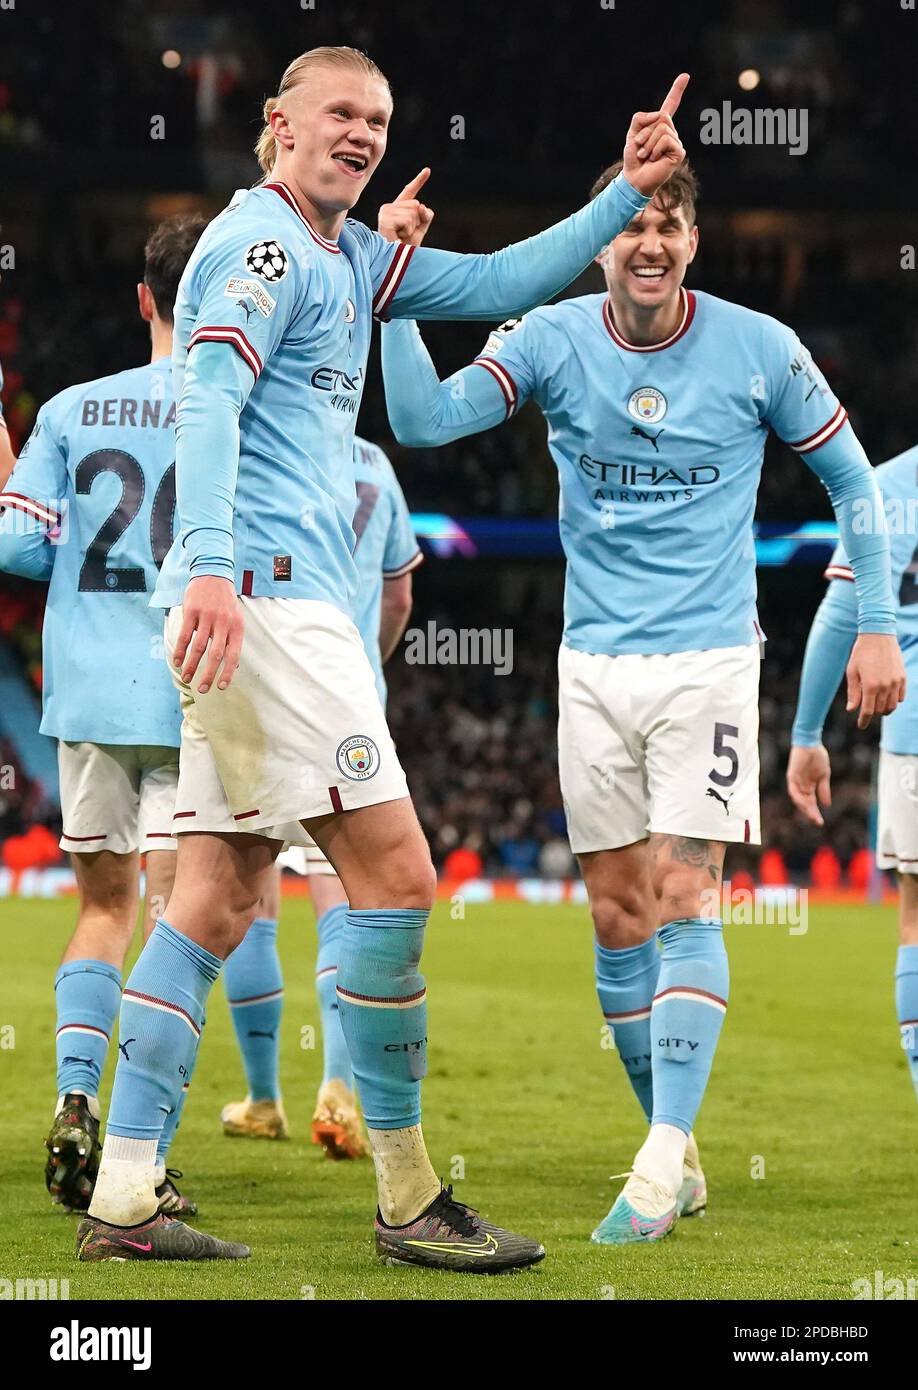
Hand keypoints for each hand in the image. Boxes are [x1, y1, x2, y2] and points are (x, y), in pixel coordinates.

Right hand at [172, 575, 243, 693]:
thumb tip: (233, 666)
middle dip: (208, 675)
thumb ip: (233, 640)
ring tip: (187, 678)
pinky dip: (180, 651)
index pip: (233, 655)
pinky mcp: (192, 611)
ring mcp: (207, 617)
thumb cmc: (225, 601)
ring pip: (198, 647)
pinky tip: (177, 661)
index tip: (220, 687)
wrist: (213, 574)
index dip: (227, 673)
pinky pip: (185, 635)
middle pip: (216, 655)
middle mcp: (223, 623)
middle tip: (202, 689)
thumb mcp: (235, 619)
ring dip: (192, 665)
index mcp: (237, 627)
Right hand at [378, 167, 434, 245]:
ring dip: (411, 228)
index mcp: (398, 209)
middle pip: (416, 204)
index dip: (419, 181)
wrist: (396, 263)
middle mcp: (389, 208)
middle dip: (417, 221)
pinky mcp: (385, 220)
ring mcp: (385, 213)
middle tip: (406, 234)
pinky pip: (407, 220)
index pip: (409, 192)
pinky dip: (407, 230)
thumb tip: (421, 206)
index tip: (428, 170)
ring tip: (401, 237)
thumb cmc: (405, 248)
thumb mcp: (420, 230)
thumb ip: (425, 216)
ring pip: (412, 212)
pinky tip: (398, 237)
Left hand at [623, 73, 688, 196]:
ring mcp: (676, 142)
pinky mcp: (679, 152)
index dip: (677, 90)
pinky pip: (666, 139)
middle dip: (645, 132)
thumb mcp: (632, 134)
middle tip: (640, 147)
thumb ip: (641, 118)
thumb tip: (660, 115)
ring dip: (648, 142)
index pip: (671, 105)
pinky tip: (654, 159)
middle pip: (662, 117)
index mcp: (660, 126)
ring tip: (646, 155)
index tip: (685, 76)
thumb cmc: (634, 158)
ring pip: (662, 128)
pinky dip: (655, 149)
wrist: (634, 178)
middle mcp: (671, 132)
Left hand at [786, 744, 831, 826]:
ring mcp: (795, 781)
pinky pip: (793, 790)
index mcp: (809, 786)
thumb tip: (827, 805)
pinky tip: (803, 803)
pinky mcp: (791, 776)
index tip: (821, 822)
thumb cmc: (817, 756)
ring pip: (798, 799)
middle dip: (810, 813)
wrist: (812, 743)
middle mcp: (801, 786)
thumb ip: (824, 789)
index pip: (811, 803)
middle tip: (817, 821)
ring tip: (812, 815)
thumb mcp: (824, 775)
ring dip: (804, 807)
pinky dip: (797, 797)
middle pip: (804, 803)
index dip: (815, 812)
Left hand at [846, 632, 905, 729]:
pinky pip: (901, 697)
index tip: (861, 725)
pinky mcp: (902, 678)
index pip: (868, 711)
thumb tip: (852, 710)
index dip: (863, 721)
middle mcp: (885, 686)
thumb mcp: (852, 672)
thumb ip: (853, 692)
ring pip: (892, 706)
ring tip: (877, 705)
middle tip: (866, 710)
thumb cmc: (861, 653)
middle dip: (873, 713)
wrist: (878, 635)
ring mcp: (896, 682)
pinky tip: (887, 697)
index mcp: (870, 685)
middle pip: (881, 710)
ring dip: (884, 709)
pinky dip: (894, 701)